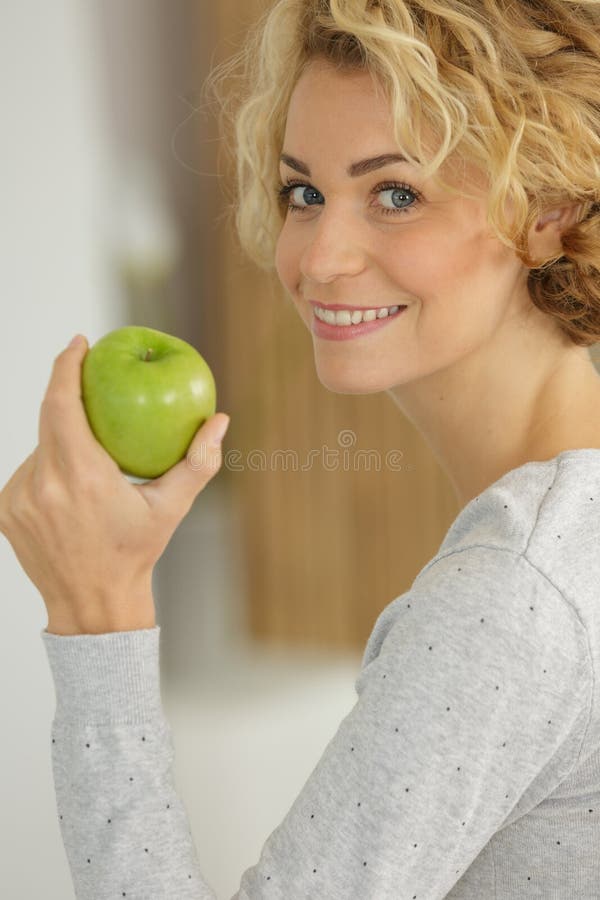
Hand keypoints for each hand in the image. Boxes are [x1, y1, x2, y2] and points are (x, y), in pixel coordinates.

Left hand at [0, 335, 229, 634]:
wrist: (92, 606)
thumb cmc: (136, 553)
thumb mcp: (172, 507)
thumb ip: (199, 461)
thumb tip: (219, 419)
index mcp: (83, 478)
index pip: (62, 404)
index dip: (66, 366)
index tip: (79, 343)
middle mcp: (44, 485)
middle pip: (48, 418)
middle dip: (66, 390)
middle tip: (88, 372)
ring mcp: (19, 499)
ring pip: (39, 446)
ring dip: (62, 438)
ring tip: (92, 454)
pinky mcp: (6, 510)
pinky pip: (28, 471)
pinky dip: (50, 466)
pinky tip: (73, 486)